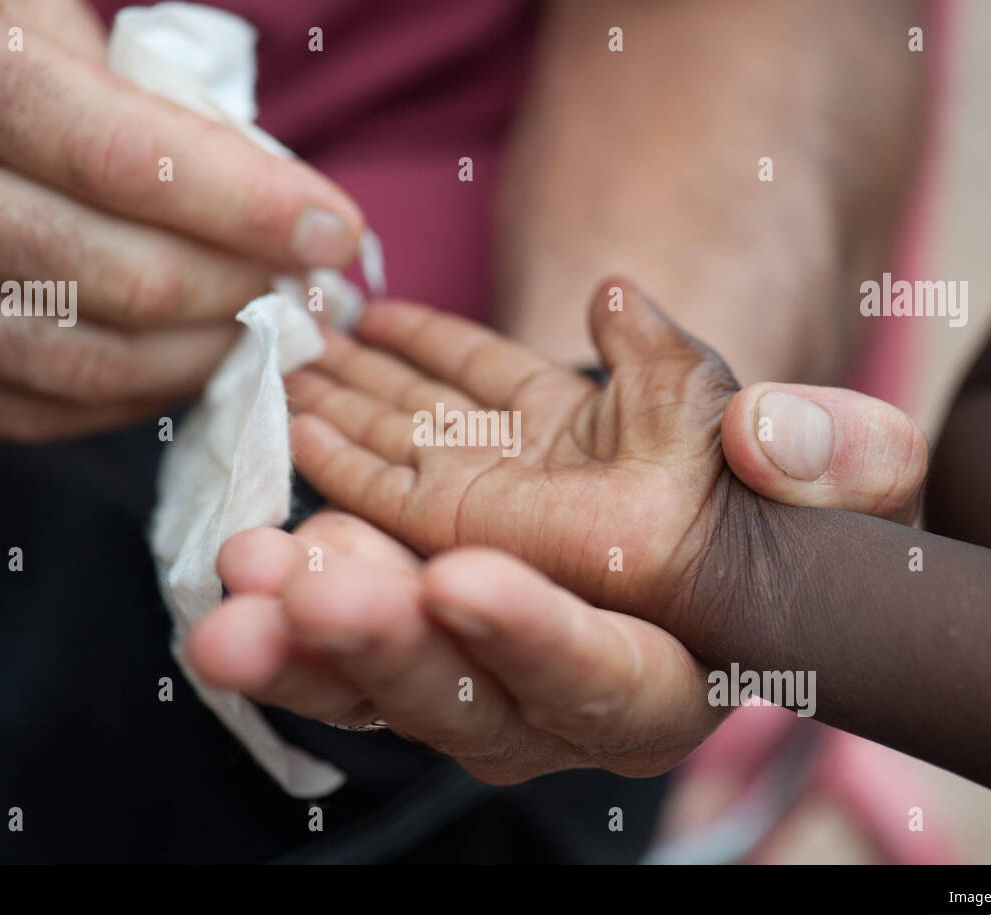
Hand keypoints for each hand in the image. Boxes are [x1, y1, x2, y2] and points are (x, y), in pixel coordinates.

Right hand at [0, 0, 362, 440]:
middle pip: (127, 281)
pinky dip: (128, 398)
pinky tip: (175, 363)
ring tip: (252, 327)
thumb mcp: (2, 0)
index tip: (334, 230)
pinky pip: (30, 415)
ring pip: (89, 368)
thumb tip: (254, 185)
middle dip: (244, 291)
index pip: (130, 162)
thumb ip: (126, 84)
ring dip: (201, 356)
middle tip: (301, 285)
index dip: (252, 208)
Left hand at [188, 283, 928, 783]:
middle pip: (458, 697)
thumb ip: (838, 462)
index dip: (533, 637)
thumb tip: (762, 424)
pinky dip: (299, 564)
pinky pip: (348, 605)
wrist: (703, 496)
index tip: (462, 579)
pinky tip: (253, 519)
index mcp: (671, 681)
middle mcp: (557, 695)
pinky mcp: (427, 599)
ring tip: (238, 577)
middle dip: (378, 643)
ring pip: (377, 665)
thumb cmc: (793, 508)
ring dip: (301, 621)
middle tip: (307, 589)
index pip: (601, 679)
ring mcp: (478, 656)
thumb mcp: (854, 483)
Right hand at [286, 278, 760, 648]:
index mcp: (554, 412)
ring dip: (336, 405)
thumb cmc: (708, 463)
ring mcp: (473, 486)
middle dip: (358, 371)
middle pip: (411, 399)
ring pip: (385, 435)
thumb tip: (609, 287)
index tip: (375, 312)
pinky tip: (296, 428)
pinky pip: (378, 484)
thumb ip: (635, 333)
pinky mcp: (450, 523)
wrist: (707, 551)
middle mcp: (503, 450)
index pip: (470, 360)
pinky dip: (334, 459)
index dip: (423, 335)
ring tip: (283, 372)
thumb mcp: (678, 374)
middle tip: (302, 337)